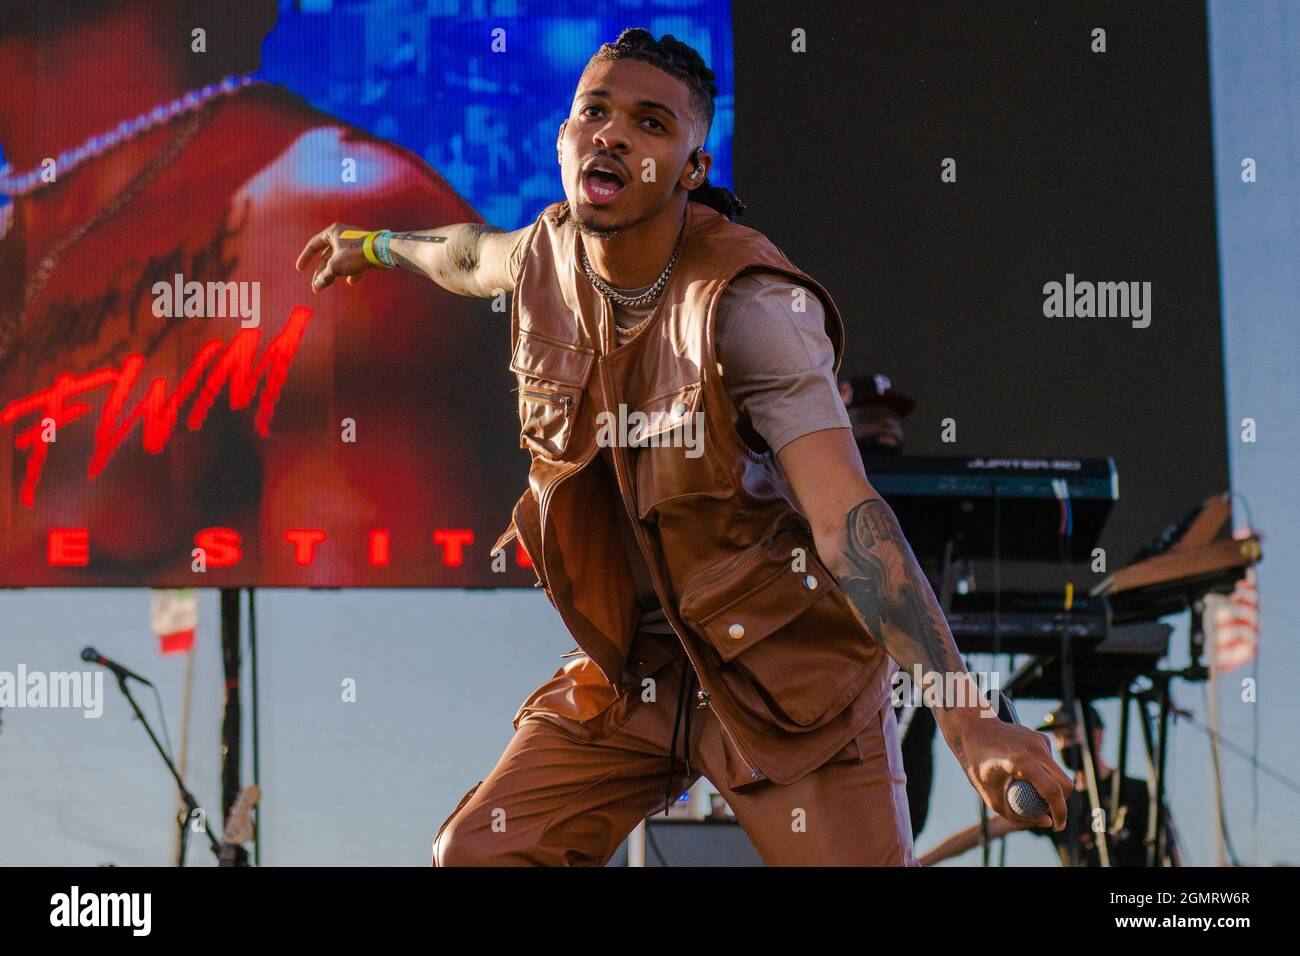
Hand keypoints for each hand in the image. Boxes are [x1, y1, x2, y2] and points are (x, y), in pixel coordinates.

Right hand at [295, 223, 373, 291]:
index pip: (314, 244)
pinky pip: (354, 262)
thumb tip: (316, 286)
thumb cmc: (356, 253)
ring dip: (333, 274)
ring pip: (340, 260)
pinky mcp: (365, 251)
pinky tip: (351, 281)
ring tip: (327, 286)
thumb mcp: (335, 266)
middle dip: (321, 272)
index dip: (305, 257)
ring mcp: (354, 243)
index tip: (300, 269)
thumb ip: (324, 276)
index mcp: (332, 232)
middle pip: (327, 256)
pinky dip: (351, 272)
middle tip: (316, 287)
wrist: (382, 251)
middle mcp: (342, 235)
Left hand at [948, 717, 1072, 829]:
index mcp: (1020, 762)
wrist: (973, 729)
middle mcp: (1034, 749)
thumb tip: (1047, 822)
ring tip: (1026, 787)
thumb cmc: (977, 765)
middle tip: (1048, 812)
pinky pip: (1050, 762)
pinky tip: (1022, 769)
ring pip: (1059, 772)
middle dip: (1062, 802)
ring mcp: (1039, 741)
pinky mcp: (1040, 737)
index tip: (1058, 826)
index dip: (1060, 812)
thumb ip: (1017, 815)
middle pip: (1065, 782)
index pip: (1052, 790)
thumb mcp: (990, 796)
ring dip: (1052, 786)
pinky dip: (1044, 772)